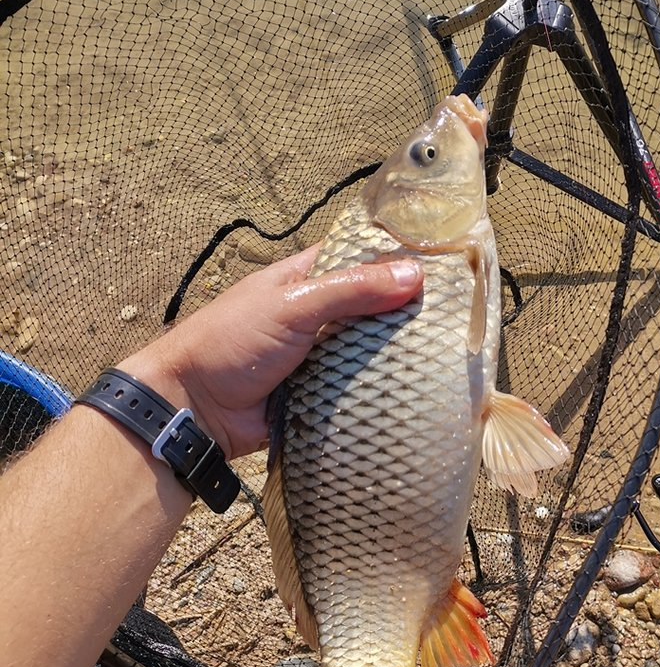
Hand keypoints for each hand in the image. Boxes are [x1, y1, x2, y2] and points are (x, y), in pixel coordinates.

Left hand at [121, 247, 422, 459]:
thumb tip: (414, 274)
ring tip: (452, 355)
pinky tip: (421, 390)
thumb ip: (351, 289)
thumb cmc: (232, 340)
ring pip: (371, 351)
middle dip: (408, 313)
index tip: (447, 266)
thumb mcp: (293, 304)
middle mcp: (319, 314)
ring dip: (399, 355)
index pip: (362, 258)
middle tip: (458, 319)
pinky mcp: (323, 394)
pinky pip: (361, 388)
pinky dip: (382, 390)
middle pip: (374, 308)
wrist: (195, 408)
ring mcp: (322, 356)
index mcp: (307, 279)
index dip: (399, 260)